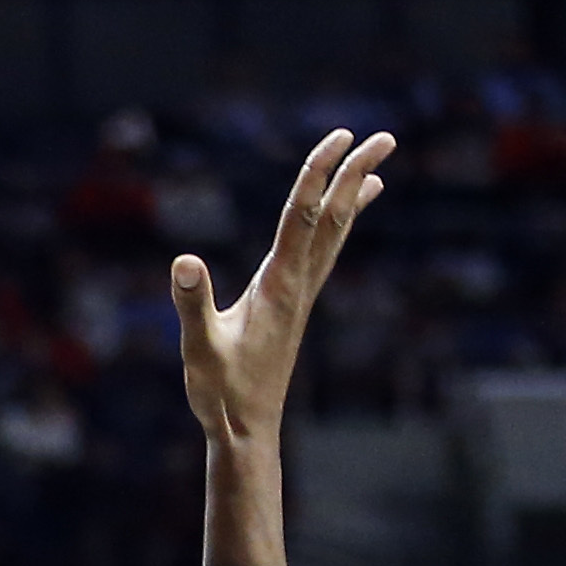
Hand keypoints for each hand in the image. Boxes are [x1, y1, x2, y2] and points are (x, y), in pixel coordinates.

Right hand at [173, 127, 393, 446]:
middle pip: (332, 218)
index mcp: (278, 286)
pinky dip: (337, 228)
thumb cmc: (221, 393)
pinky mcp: (293, 306)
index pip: (300, 217)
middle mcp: (298, 285)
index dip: (318, 174)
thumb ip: (192, 305)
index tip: (340, 137)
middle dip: (354, 174)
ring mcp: (300, 295)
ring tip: (376, 168)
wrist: (248, 429)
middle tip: (381, 136)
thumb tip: (184, 261)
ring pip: (333, 235)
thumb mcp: (199, 349)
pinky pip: (322, 254)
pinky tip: (339, 222)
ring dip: (352, 198)